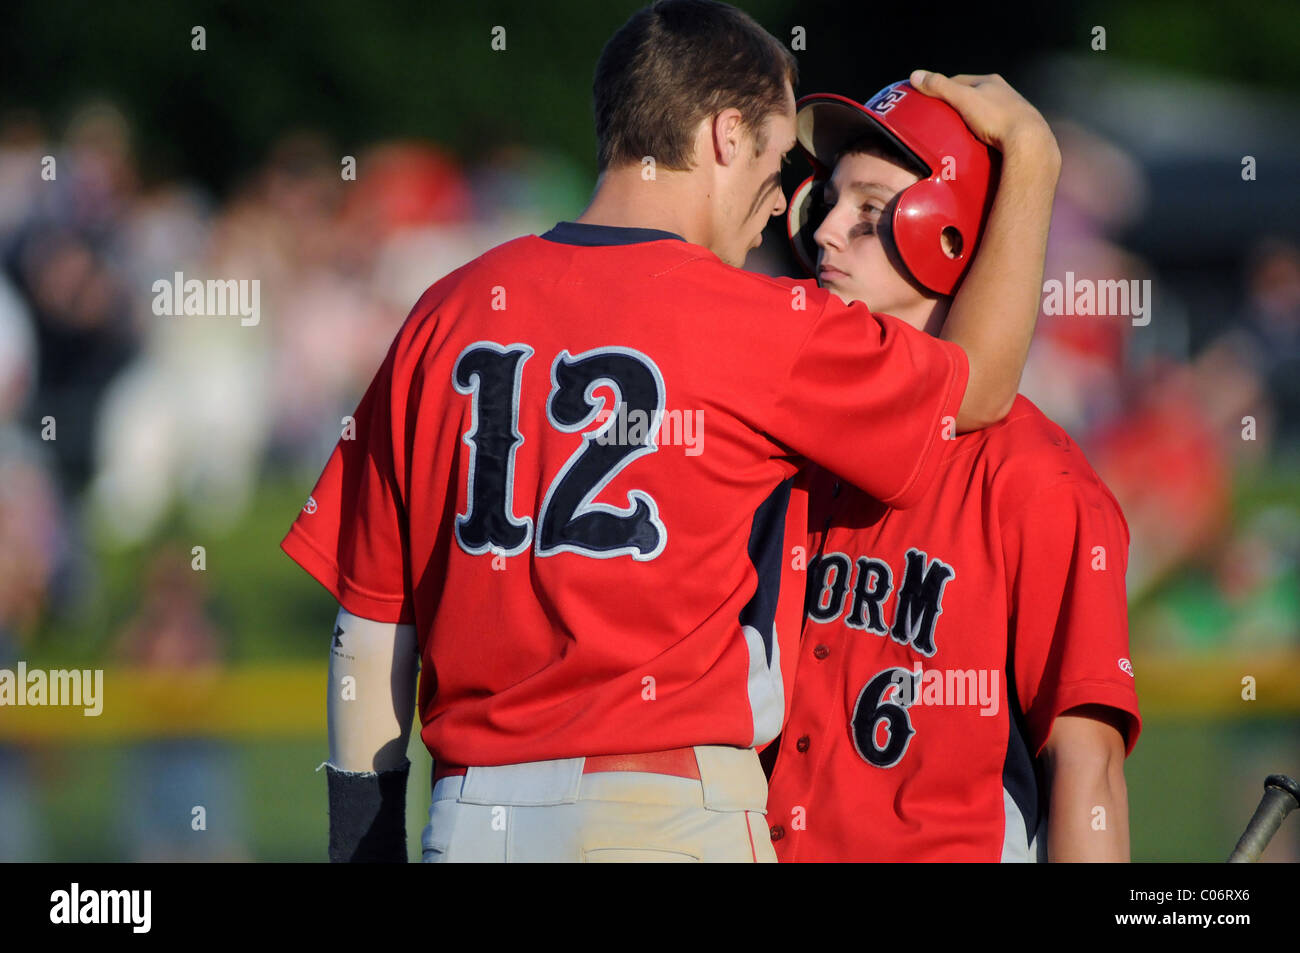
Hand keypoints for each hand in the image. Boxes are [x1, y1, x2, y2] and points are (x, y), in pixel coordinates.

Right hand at [908, 70, 1059, 165]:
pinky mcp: (1017, 129)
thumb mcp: (963, 99)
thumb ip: (939, 87)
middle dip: (957, 104)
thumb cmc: (995, 117)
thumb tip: (915, 74)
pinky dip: (983, 132)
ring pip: (985, 112)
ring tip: (957, 132)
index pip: (959, 80)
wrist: (1028, 140)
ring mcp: (1012, 110)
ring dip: (971, 119)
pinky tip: (977, 143)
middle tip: (940, 119)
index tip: (928, 100)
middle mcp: (1004, 92)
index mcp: (991, 81)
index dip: (942, 88)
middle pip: (973, 95)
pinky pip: (994, 127)